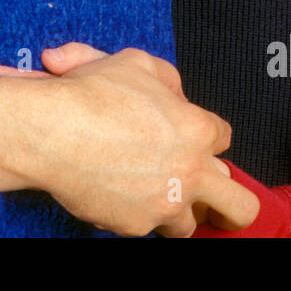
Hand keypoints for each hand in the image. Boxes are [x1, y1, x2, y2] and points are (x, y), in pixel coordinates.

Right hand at [0, 44, 256, 236]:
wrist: (50, 130)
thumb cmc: (90, 94)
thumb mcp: (137, 63)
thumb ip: (167, 79)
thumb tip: (174, 94)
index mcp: (197, 130)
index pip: (225, 140)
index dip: (207, 136)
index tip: (192, 139)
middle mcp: (190, 171)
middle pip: (240, 206)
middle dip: (230, 205)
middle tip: (214, 200)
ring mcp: (164, 204)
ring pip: (189, 225)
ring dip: (176, 210)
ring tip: (155, 195)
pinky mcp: (135, 225)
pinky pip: (146, 227)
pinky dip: (134, 212)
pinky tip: (117, 192)